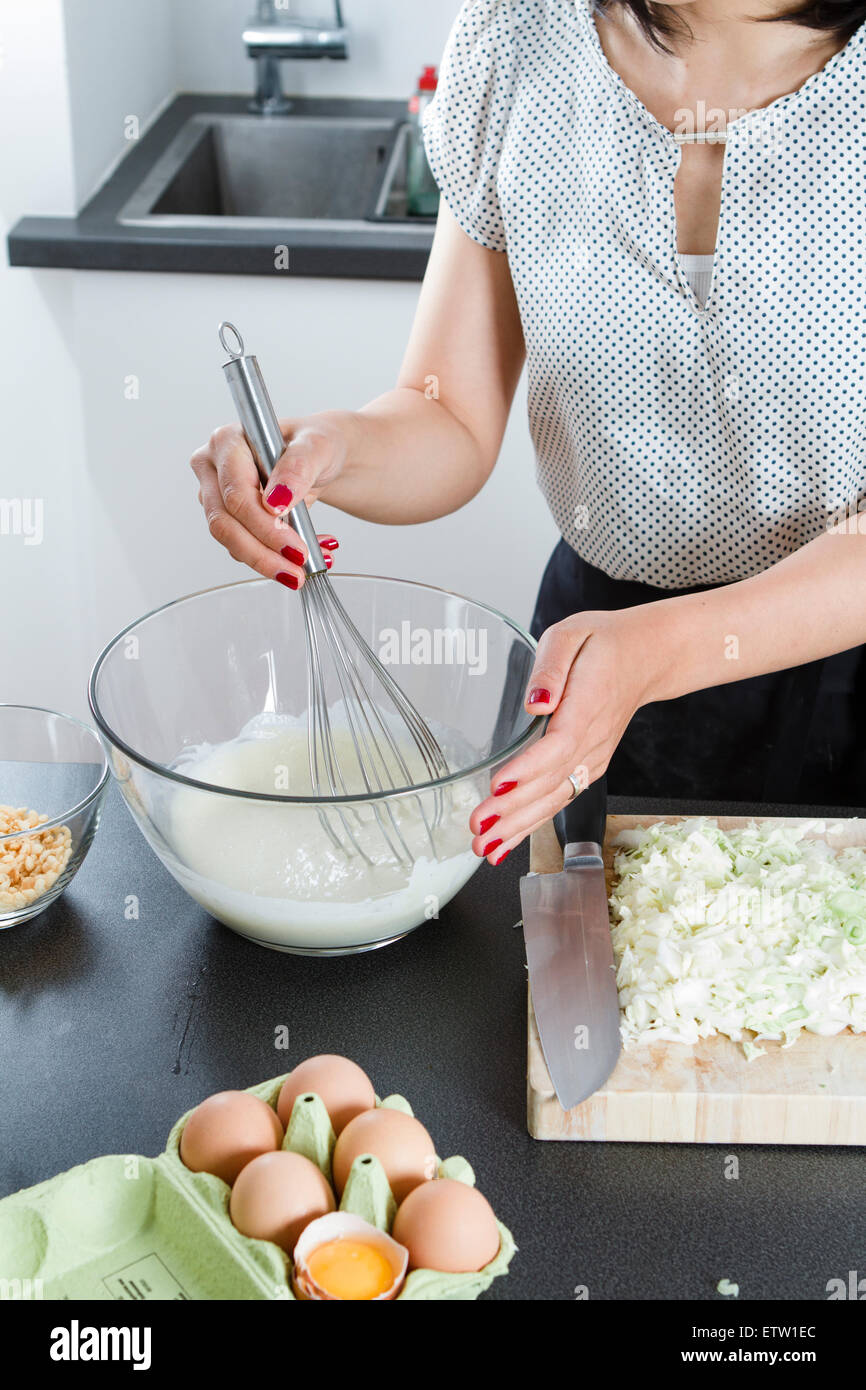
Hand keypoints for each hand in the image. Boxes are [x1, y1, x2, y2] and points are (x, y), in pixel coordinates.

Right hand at [190, 413, 351, 588]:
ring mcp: (217, 494)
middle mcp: (214, 467)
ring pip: (230, 541)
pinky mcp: (229, 518)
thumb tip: (277, 500)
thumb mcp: (318, 446)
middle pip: (224, 522)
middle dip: (263, 553)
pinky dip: (273, 558)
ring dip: (269, 561)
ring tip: (304, 567)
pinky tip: (302, 556)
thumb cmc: (316, 444)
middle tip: (297, 570)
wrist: (321, 458)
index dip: (264, 525)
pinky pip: (244, 548)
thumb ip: (298, 468)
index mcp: (228, 442)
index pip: (236, 493)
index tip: (295, 546)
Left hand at [468, 608, 660, 863]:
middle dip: (513, 810)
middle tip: (477, 828)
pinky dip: (532, 825)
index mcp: (587, 706)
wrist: (645, 658)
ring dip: (518, 827)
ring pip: (555, 799)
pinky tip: (505, 843)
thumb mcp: (571, 634)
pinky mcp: (588, 767)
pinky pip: (559, 799)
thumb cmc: (601, 642)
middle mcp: (592, 741)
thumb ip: (550, 668)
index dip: (527, 768)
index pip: (556, 745)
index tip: (497, 785)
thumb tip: (536, 703)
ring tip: (484, 847)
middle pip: (551, 782)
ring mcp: (592, 758)